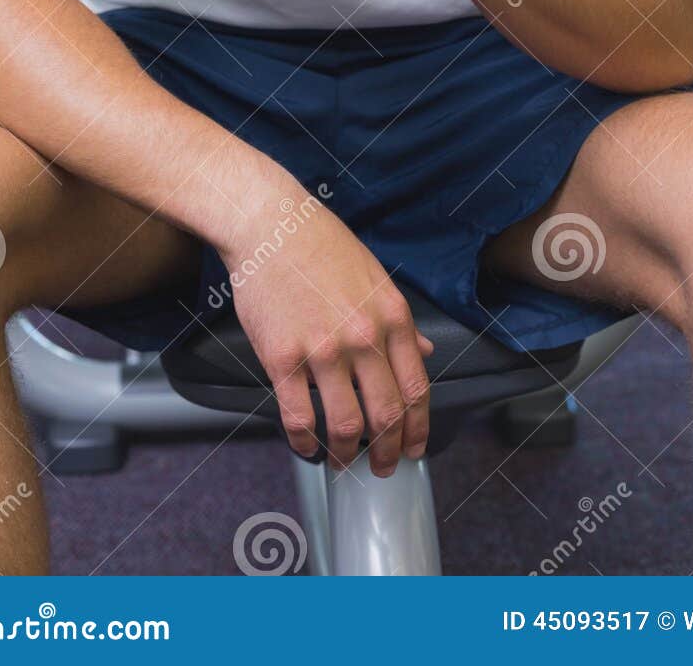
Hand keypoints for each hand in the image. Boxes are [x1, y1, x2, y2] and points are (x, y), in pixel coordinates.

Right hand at [223, 174, 433, 474]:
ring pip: (346, 425)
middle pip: (387, 416)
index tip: (413, 448)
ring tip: (342, 461)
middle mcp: (364, 337)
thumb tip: (422, 351)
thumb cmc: (321, 245)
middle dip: (387, 452)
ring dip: (347, 455)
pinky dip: (306, 443)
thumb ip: (399, 321)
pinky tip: (307, 447)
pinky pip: (299, 418)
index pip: (417, 389)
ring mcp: (323, 350)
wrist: (270, 225)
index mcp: (392, 317)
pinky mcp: (283, 358)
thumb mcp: (375, 276)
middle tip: (381, 467)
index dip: (418, 429)